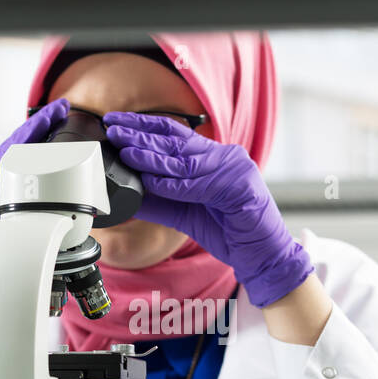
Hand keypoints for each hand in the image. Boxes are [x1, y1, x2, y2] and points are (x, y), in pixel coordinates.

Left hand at [104, 112, 311, 307]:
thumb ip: (159, 201)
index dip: (143, 126)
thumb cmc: (229, 232)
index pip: (174, 133)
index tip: (116, 122)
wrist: (263, 256)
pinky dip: (174, 185)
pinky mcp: (241, 188)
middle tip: (113, 131)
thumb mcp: (185, 213)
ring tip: (126, 152)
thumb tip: (126, 195)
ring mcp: (236, 169)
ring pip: (185, 161)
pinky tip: (151, 182)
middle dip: (141, 135)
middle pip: (176, 141)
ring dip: (152, 157)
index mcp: (214, 157)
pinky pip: (200, 185)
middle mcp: (226, 157)